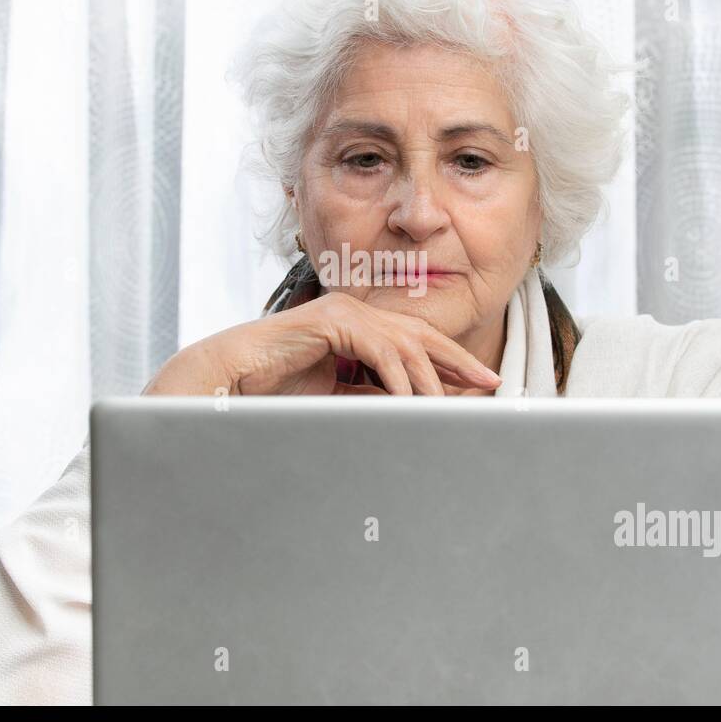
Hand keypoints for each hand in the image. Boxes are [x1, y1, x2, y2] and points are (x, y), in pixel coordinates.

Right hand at [143, 291, 502, 395]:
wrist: (231, 380)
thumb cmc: (276, 387)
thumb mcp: (339, 395)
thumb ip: (372, 396)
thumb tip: (413, 409)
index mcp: (360, 326)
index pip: (417, 341)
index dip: (452, 361)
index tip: (482, 381)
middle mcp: (356, 313)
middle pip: (421, 335)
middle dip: (459, 360)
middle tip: (490, 381)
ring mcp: (343, 312)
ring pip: (403, 343)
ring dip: (429, 378)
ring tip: (447, 406)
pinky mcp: (329, 321)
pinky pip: (376, 347)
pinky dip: (396, 374)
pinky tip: (410, 397)